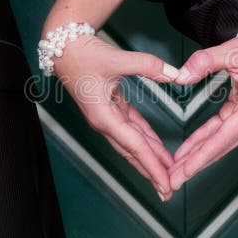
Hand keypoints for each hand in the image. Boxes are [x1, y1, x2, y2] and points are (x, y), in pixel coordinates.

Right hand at [52, 33, 180, 199]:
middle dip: (151, 172)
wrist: (63, 46)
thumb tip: (174, 74)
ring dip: (150, 158)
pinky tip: (158, 149)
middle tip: (169, 191)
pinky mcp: (111, 108)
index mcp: (103, 117)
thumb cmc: (84, 55)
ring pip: (133, 143)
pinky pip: (132, 128)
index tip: (166, 183)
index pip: (134, 146)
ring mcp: (107, 117)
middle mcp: (104, 122)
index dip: (152, 165)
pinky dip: (146, 139)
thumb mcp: (116, 58)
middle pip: (133, 153)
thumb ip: (147, 66)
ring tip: (167, 174)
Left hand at [169, 33, 237, 189]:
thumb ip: (205, 62)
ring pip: (222, 142)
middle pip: (222, 146)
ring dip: (199, 155)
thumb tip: (181, 75)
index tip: (185, 169)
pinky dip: (206, 140)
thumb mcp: (233, 51)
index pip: (225, 136)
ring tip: (176, 169)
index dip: (203, 155)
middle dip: (196, 163)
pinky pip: (223, 131)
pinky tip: (189, 151)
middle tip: (173, 179)